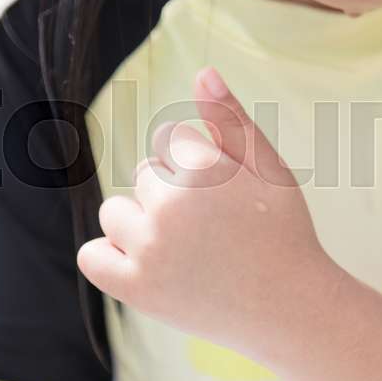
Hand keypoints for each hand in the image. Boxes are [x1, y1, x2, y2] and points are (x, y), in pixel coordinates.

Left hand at [77, 66, 330, 357]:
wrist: (290, 309)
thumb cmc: (283, 232)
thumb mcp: (270, 168)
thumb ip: (232, 119)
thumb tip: (202, 71)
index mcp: (204, 168)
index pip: (171, 143)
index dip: (201, 169)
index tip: (227, 198)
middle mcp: (171, 206)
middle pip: (144, 175)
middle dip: (171, 195)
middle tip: (212, 230)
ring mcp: (150, 250)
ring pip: (115, 211)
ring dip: (139, 223)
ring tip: (184, 249)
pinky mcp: (135, 289)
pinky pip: (91, 256)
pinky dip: (110, 258)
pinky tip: (146, 265)